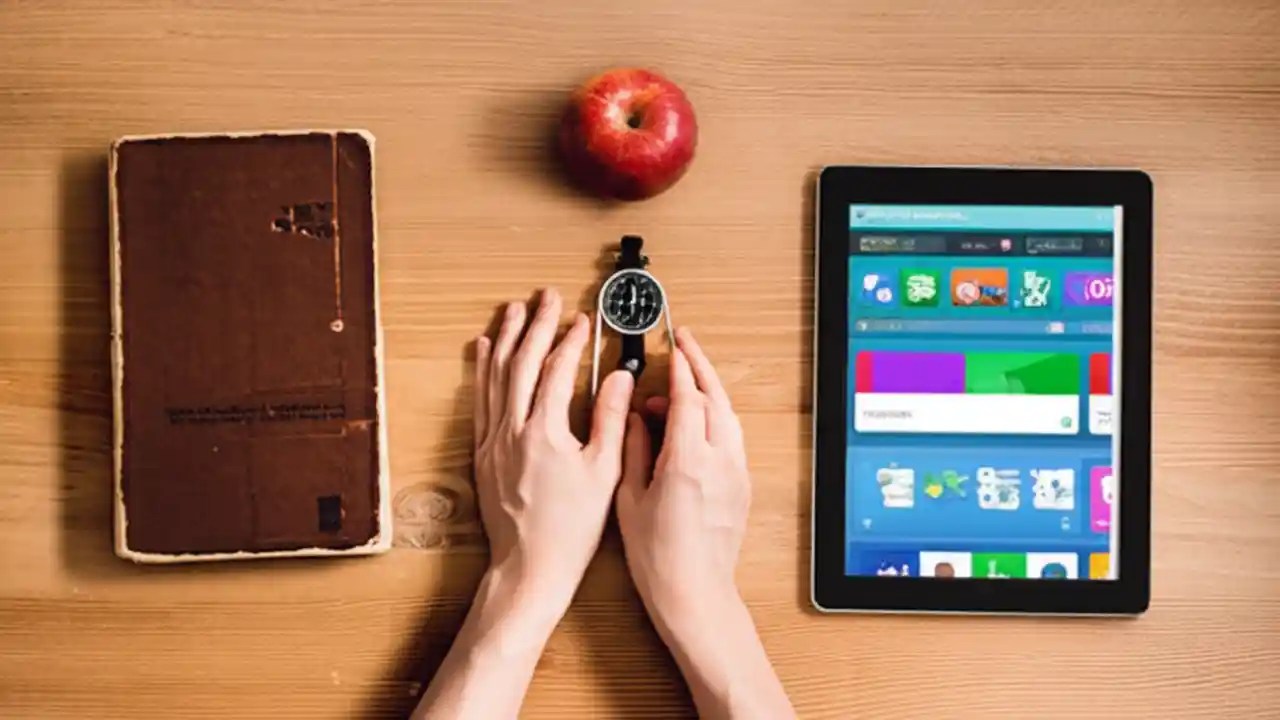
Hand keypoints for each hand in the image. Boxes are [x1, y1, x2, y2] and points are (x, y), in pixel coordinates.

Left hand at [473, 289, 634, 612]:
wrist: (529, 567)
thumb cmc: (571, 529)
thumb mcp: (604, 473)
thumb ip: (612, 420)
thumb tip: (618, 377)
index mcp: (545, 432)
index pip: (558, 371)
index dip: (571, 340)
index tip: (582, 320)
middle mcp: (512, 430)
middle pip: (522, 363)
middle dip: (536, 325)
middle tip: (547, 296)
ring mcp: (493, 441)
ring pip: (496, 376)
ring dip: (506, 338)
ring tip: (514, 309)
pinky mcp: (483, 454)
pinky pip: (480, 400)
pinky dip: (482, 371)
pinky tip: (485, 351)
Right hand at [615, 328, 794, 718]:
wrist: (695, 594)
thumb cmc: (657, 557)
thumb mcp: (629, 498)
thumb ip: (633, 449)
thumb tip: (634, 415)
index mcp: (687, 461)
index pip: (687, 398)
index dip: (679, 369)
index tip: (670, 348)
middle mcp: (719, 462)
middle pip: (715, 398)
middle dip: (699, 367)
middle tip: (684, 345)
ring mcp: (736, 473)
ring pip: (728, 416)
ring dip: (708, 392)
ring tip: (684, 381)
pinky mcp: (741, 486)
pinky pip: (732, 437)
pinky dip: (715, 417)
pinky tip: (695, 420)